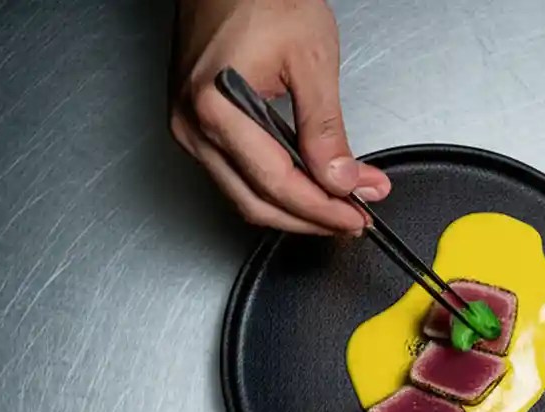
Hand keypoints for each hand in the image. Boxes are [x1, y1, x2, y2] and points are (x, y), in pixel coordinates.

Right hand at [170, 0, 390, 235]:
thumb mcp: (311, 59)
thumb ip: (326, 128)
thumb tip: (341, 179)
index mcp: (215, 107)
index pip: (276, 183)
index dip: (321, 209)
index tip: (356, 216)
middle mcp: (192, 126)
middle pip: (256, 203)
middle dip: (310, 218)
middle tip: (353, 220)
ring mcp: (189, 130)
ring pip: (244, 196)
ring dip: (294, 209)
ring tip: (338, 207)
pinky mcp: (196, 128)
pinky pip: (236, 177)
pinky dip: (275, 190)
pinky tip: (307, 188)